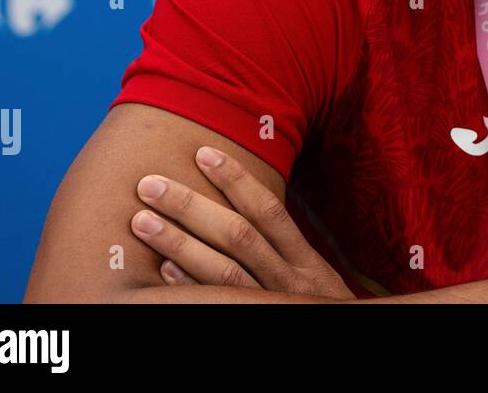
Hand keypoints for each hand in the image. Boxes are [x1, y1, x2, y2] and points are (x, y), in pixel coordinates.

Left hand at [130, 146, 354, 299]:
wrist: (345, 334)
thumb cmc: (317, 310)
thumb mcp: (313, 278)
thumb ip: (284, 251)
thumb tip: (243, 210)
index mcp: (307, 261)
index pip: (269, 211)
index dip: (236, 181)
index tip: (202, 153)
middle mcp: (290, 281)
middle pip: (238, 235)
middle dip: (191, 206)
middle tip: (150, 184)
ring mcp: (271, 303)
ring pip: (224, 270)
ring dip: (180, 243)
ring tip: (142, 220)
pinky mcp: (255, 319)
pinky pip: (219, 302)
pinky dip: (189, 287)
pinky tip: (161, 271)